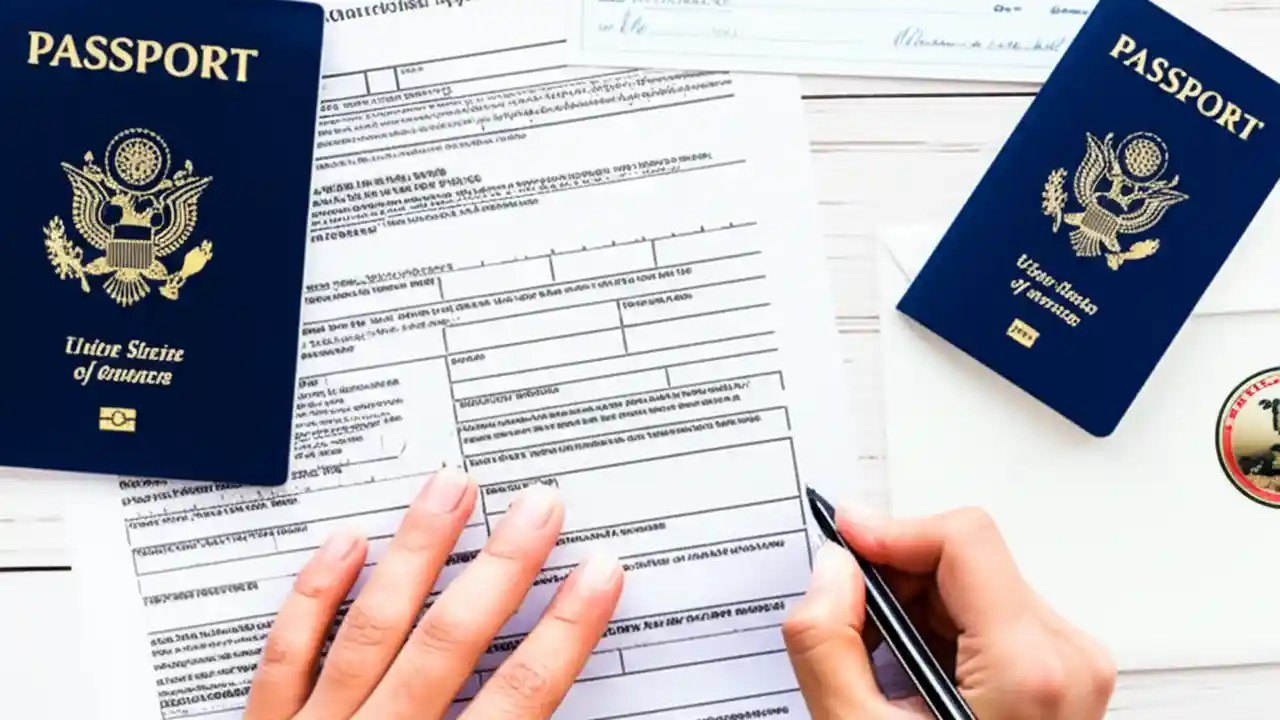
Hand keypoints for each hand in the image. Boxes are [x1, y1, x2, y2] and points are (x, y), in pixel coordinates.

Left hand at [245, 469, 624, 719]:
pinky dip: (313, 595)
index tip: (602, 577)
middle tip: (540, 508)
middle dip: (504, 570)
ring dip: (418, 553)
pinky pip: (285, 653)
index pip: (521, 701)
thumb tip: (549, 715)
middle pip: (452, 646)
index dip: (567, 631)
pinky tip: (343, 543)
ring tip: (450, 491)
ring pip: (373, 627)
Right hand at [783, 505, 1114, 719]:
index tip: (844, 539)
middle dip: (895, 579)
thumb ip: (828, 644)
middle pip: (967, 560)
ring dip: (914, 608)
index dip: (890, 531)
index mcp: (1030, 668)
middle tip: (844, 616)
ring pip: (977, 586)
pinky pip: (992, 618)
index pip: (962, 540)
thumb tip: (830, 575)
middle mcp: (1067, 659)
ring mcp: (1072, 670)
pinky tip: (910, 676)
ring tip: (879, 665)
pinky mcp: (1062, 678)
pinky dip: (939, 631)